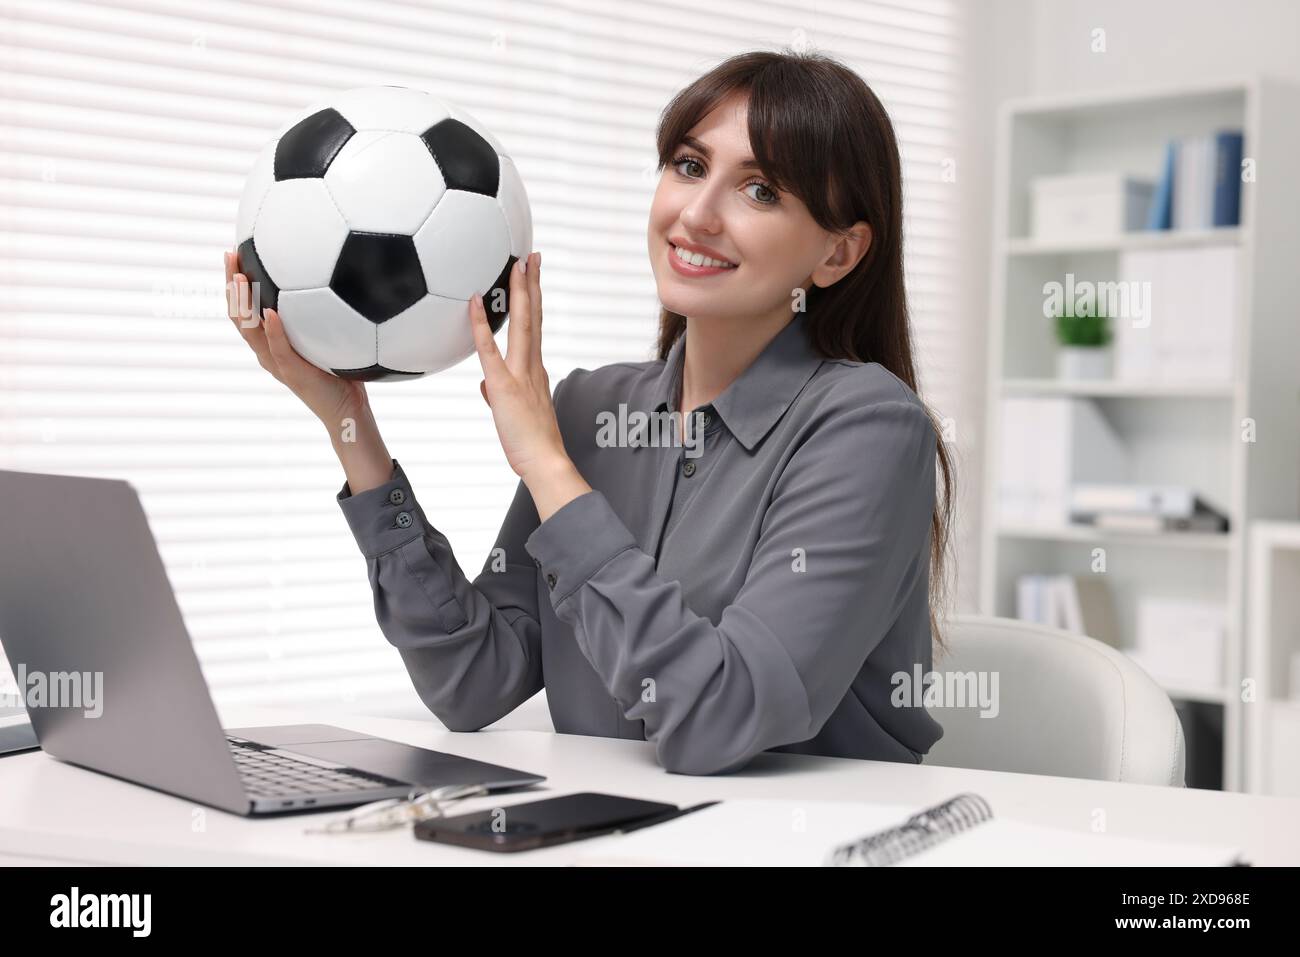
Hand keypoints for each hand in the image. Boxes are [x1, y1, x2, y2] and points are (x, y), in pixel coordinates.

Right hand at [224, 248, 368, 428]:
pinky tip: (271, 311)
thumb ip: (321, 317)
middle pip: (238, 316)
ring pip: (250, 331)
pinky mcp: (293, 373)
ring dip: (242, 303)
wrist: (348, 410)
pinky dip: (274, 330)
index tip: (233, 254)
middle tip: (228, 256)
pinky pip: (279, 349)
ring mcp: (276, 363)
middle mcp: (267, 352)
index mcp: (271, 343)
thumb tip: (337, 280)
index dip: (235, 284)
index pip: (245, 310)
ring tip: (238, 277)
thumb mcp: (326, 340)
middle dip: (231, 285)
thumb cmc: (341, 375)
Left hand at [470, 251, 568, 480]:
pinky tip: (476, 302)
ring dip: (519, 293)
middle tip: (533, 257)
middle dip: (532, 285)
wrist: (545, 462)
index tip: (534, 276)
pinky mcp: (504, 385)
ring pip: (521, 325)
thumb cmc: (532, 444)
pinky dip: (481, 325)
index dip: (534, 300)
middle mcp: (532, 366)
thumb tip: (487, 385)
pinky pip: (489, 350)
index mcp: (535, 370)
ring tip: (519, 265)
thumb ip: (499, 394)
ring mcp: (520, 373)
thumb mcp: (512, 414)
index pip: (534, 327)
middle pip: (533, 317)